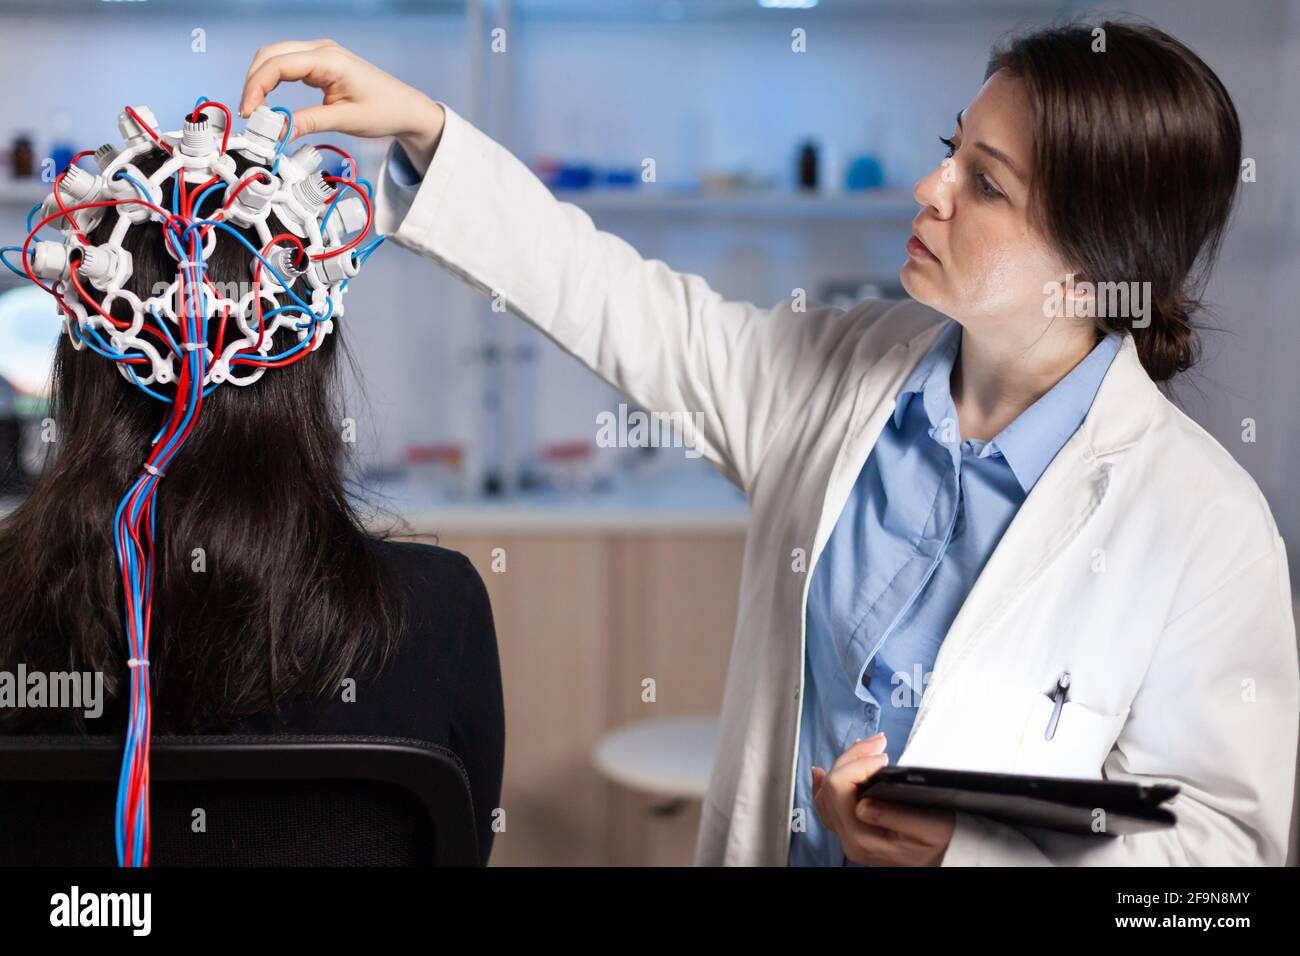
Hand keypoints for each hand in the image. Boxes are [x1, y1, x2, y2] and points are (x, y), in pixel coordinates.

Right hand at [239, 38, 445, 174]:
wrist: (406, 109)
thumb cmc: (385, 110)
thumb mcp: (345, 120)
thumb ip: (308, 122)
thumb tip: (277, 130)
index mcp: (329, 59)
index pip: (278, 64)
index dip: (257, 87)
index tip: (250, 113)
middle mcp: (322, 50)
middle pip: (270, 56)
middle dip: (253, 83)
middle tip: (249, 115)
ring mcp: (320, 55)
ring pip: (275, 59)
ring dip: (261, 82)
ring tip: (258, 112)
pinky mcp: (320, 65)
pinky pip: (287, 66)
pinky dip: (273, 82)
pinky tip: (270, 103)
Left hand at [812, 732, 955, 865]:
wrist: (940, 861)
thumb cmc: (938, 844)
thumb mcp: (929, 829)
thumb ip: (895, 817)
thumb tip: (863, 804)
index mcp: (863, 838)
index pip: (839, 789)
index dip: (858, 765)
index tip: (883, 759)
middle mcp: (849, 838)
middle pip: (831, 785)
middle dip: (853, 756)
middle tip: (878, 742)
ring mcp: (846, 834)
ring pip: (826, 791)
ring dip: (845, 764)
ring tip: (864, 748)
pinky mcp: (850, 829)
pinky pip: (827, 804)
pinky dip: (826, 783)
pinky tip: (823, 772)